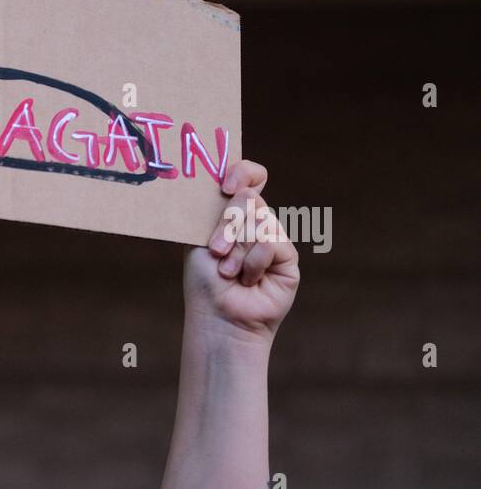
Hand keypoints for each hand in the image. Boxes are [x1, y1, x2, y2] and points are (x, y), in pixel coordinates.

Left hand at [184, 160, 299, 343]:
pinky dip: (253, 262)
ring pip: (261, 221)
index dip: (243, 173)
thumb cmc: (204, 281)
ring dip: (237, 250)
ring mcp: (274, 239)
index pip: (250, 178)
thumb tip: (231, 184)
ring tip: (228, 272)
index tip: (226, 186)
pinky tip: (247, 280)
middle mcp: (256, 224)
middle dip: (228, 224)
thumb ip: (216, 211)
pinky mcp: (288, 258)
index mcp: (233, 215)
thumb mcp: (201, 240)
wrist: (217, 316)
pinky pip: (271, 243)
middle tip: (216, 250)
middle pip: (251, 199)